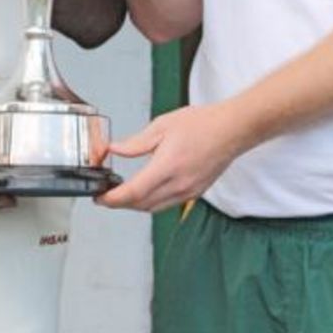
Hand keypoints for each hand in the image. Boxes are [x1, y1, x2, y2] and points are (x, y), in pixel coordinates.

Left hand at [97, 101, 241, 211]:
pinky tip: (145, 191)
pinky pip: (167, 204)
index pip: (133, 192)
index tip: (99, 197)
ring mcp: (188, 191)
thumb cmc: (203, 123)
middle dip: (119, 203)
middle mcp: (178, 184)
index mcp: (167, 166)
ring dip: (135, 204)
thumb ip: (136, 143)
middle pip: (140, 205)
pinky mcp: (195, 193)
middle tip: (105, 195)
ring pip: (154, 208)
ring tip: (122, 194)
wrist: (233, 129)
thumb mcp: (163, 126)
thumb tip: (115, 150)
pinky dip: (151, 202)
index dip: (112, 199)